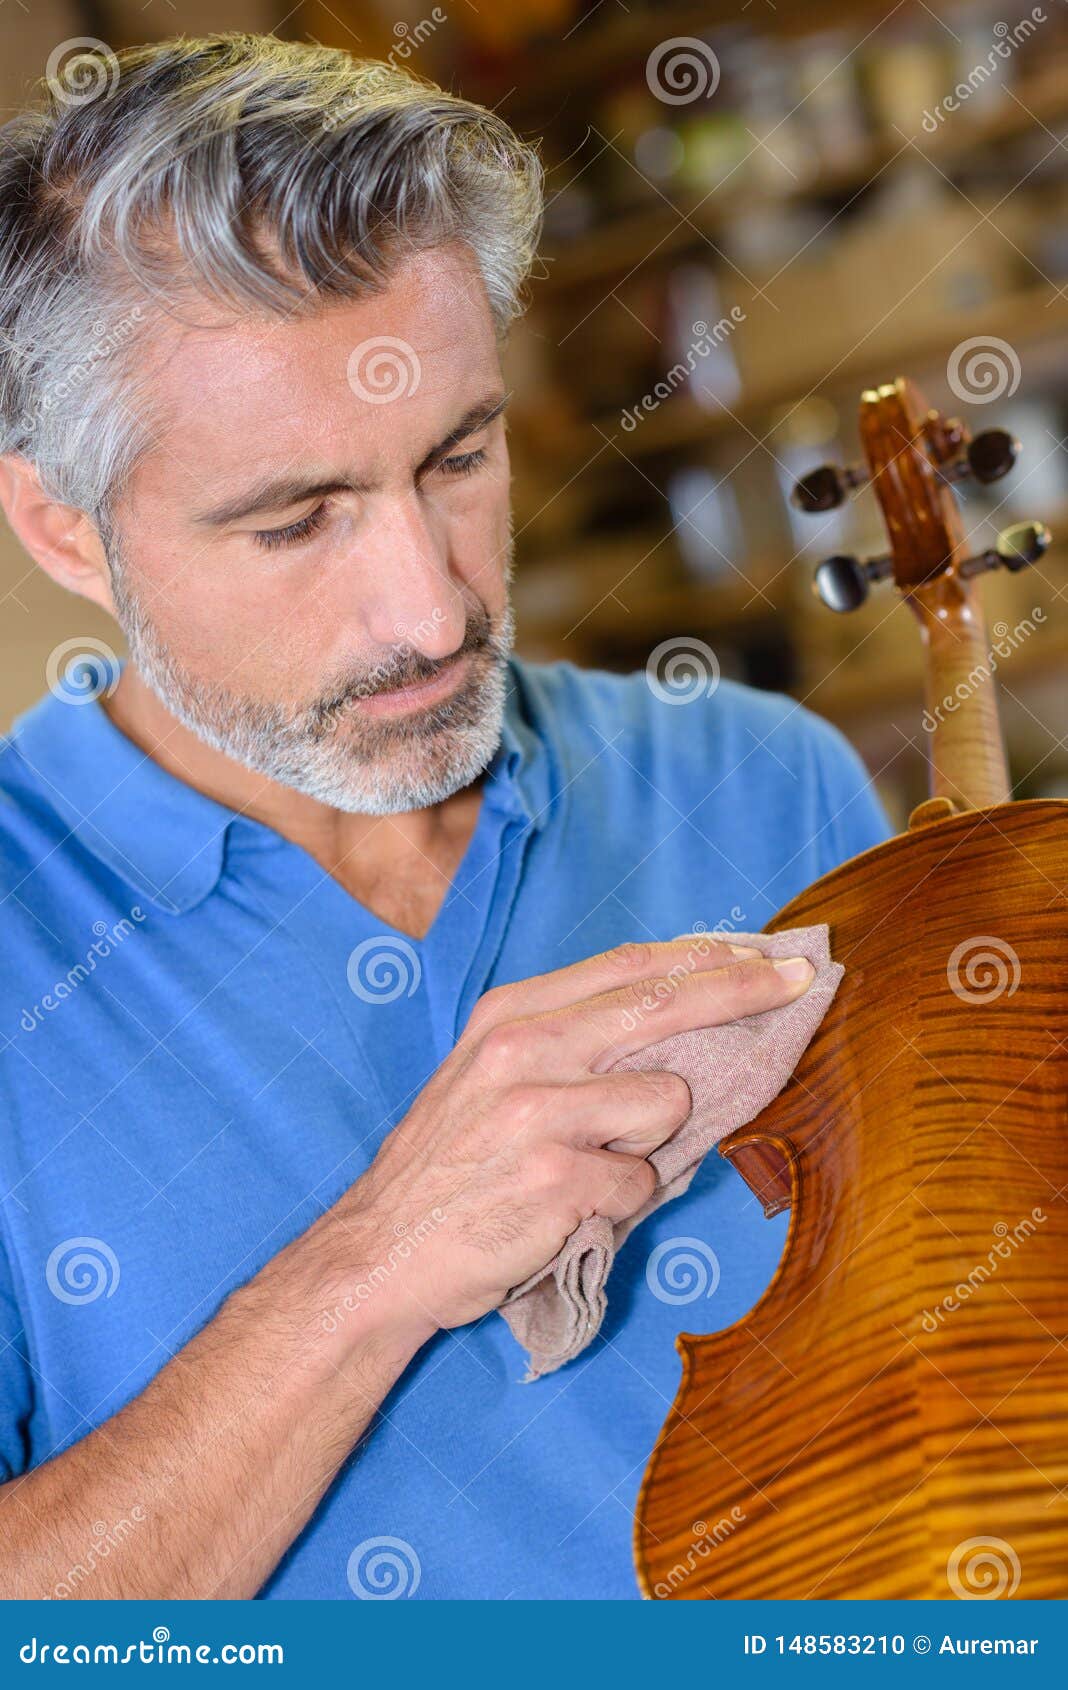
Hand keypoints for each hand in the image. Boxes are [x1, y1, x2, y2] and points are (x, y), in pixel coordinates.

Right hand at [334, 935, 814, 1333]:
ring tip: (580, 1170)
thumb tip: (680, 1027)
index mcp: (510, 1016)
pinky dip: (615, 1204)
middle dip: (744, 989)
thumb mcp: (490, 1078)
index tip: (761, 954)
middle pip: (664, 1002)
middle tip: (800, 978)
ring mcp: (539, 1111)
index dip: (705, 956)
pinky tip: (562, 1210)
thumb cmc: (450, 1169)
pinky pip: (640, 1182)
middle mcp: (525, 1049)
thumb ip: (571, 1045)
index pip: (629, 967)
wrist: (380, 1255)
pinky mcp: (555, 1178)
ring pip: (665, 1104)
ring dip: (643, 1146)